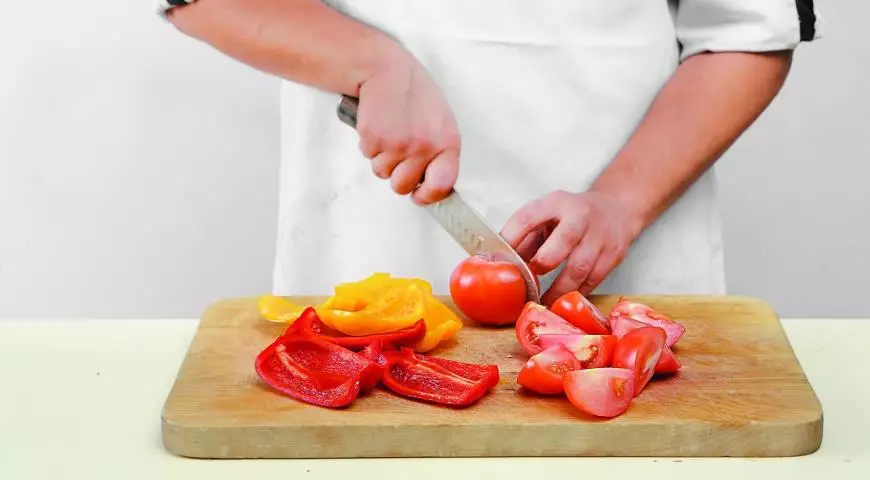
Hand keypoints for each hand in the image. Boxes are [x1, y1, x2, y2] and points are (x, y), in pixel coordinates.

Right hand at [356, 52, 460, 203]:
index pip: (441, 185)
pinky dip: (370, 145)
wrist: (386, 69)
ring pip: (383, 173)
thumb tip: (432, 182)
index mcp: (447, 143)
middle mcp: (424, 147)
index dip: (427, 196)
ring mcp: (398, 145)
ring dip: (382, 158)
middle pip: (404, 186)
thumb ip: (439, 152)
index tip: (420, 195)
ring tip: (389, 131)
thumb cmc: (414, 93)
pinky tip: (379, 125)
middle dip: (397, 174)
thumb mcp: (440, 121)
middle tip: (398, 151)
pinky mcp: (374, 140)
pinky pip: (369, 157)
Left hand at [500, 190, 641, 305]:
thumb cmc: (573, 215)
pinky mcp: (613, 254)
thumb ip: (525, 236)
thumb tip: (501, 262)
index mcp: (555, 203)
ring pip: (581, 266)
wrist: (616, 209)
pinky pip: (594, 279)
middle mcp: (580, 216)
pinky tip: (565, 300)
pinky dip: (577, 293)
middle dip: (545, 262)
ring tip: (544, 302)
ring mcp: (600, 235)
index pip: (529, 216)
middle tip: (530, 282)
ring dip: (559, 289)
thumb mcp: (547, 215)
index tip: (501, 259)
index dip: (512, 237)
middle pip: (565, 238)